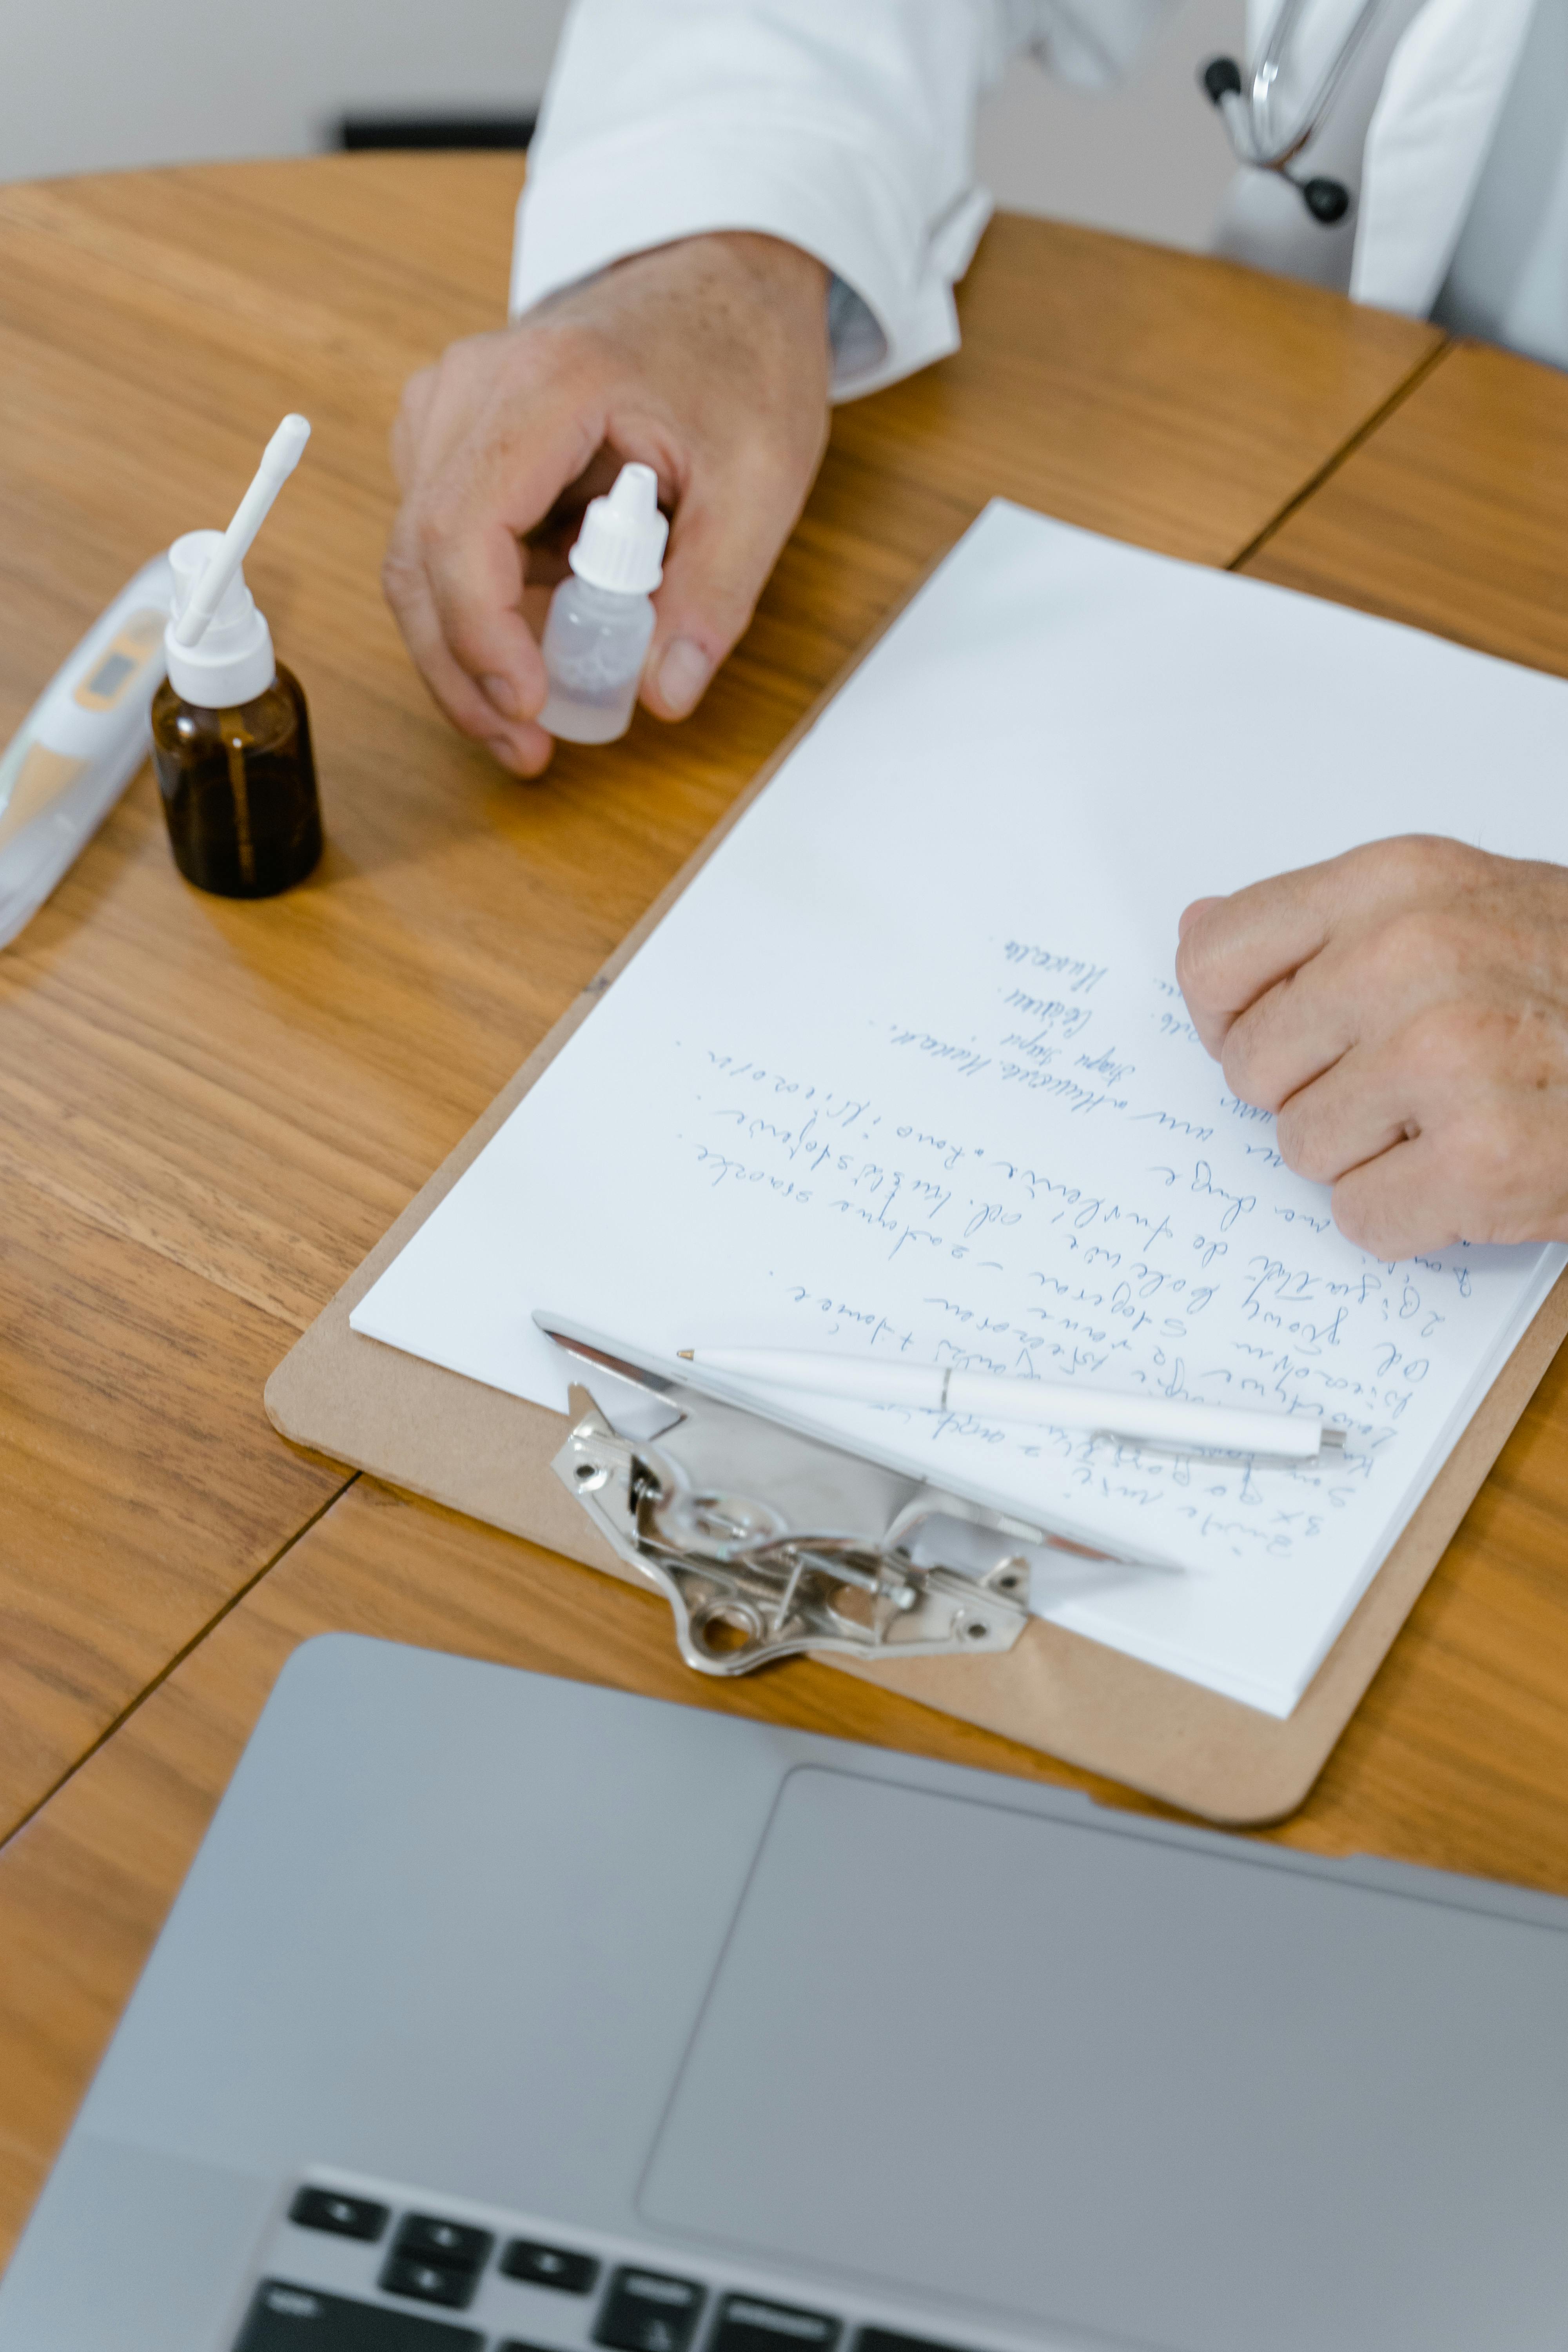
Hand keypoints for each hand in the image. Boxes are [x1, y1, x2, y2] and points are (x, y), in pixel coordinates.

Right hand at [383, 232, 832, 773]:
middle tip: (528, 749)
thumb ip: (717, 591)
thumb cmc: (739, 362)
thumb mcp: (764, 479)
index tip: (527, 708)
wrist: (720, 278)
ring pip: (418, 562)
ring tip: (549, 708)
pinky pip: (443, 547)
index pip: (459, 530)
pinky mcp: (453, 440)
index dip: (479, 636)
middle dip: (465, 671)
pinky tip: (546, 634)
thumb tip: (668, 694)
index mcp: (545, 385)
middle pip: (417, 558)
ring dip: (471, 651)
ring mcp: (449, 410)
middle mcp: (469, 389)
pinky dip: (485, 610)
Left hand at [1175, 836, 1567, 1256]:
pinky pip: (1360, 1218)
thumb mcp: (1451, 899)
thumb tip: (1196, 926)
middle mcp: (1409, 960)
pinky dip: (1408, 1214)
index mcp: (1392, 886)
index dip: (1233, 1015)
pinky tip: (1467, 1168)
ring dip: (1364, 1151)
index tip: (1287, 1030)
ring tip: (1446, 1115)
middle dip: (1311, 1088)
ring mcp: (1444, 1062)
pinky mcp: (1479, 1161)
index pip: (1214, 961)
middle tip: (1400, 1077)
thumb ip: (1321, 920)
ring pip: (1300, 1148)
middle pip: (1249, 1068)